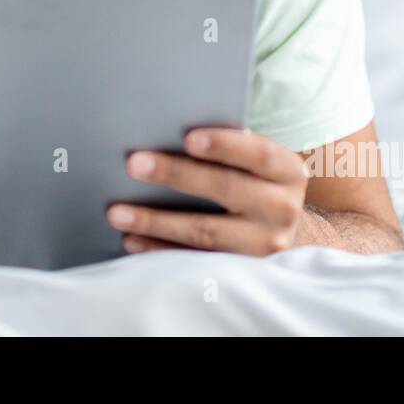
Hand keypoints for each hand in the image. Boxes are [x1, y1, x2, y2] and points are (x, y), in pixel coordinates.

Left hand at [107, 128, 308, 255]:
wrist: (283, 232)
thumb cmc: (255, 182)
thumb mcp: (255, 163)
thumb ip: (228, 149)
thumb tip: (165, 132)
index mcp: (287, 171)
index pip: (258, 154)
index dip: (224, 145)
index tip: (187, 138)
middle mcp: (282, 208)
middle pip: (226, 189)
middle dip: (176, 175)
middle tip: (133, 164)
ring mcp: (265, 246)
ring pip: (206, 231)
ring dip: (156, 221)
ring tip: (117, 213)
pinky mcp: (242, 272)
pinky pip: (195, 261)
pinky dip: (160, 250)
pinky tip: (132, 240)